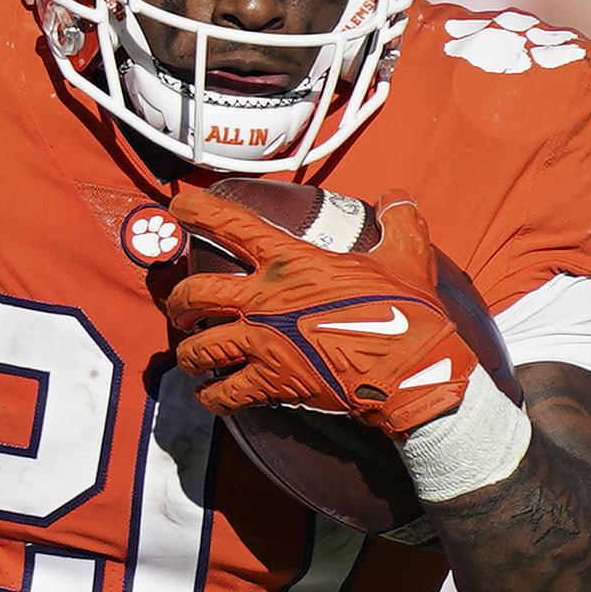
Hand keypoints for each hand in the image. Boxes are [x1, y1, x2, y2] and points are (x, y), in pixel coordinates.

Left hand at [164, 188, 477, 437]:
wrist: (413, 370)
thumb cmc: (408, 313)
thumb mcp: (407, 257)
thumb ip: (397, 220)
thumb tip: (397, 195)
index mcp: (292, 262)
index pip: (231, 225)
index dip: (198, 211)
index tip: (178, 207)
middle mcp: (265, 300)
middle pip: (195, 293)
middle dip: (177, 300)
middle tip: (180, 306)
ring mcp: (264, 343)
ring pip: (199, 347)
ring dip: (188, 352)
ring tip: (190, 355)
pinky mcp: (272, 382)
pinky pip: (224, 392)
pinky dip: (211, 397)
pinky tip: (211, 396)